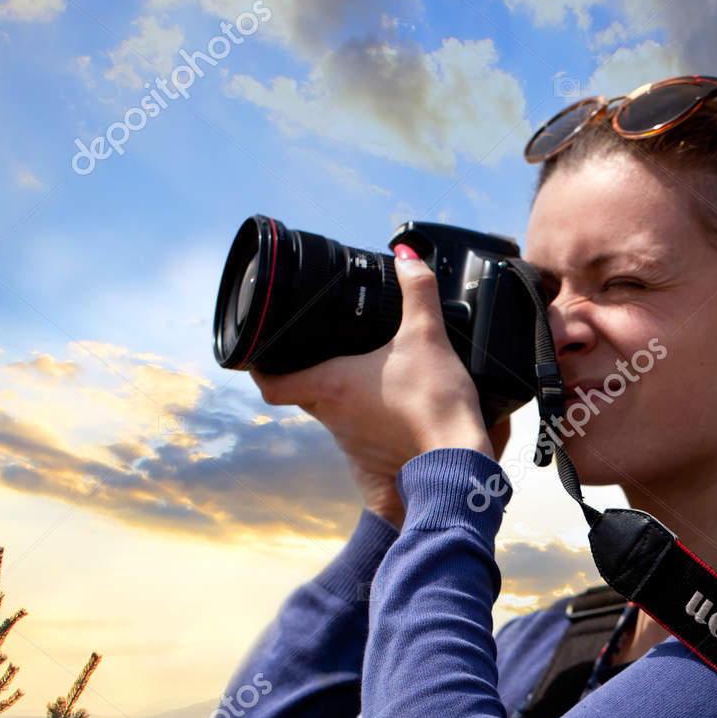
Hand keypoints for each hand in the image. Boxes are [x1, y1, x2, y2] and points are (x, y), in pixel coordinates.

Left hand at [250, 245, 494, 529]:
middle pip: (302, 393)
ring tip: (364, 371)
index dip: (258, 369)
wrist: (458, 462)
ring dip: (341, 396)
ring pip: (332, 414)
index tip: (258, 354)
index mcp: (332, 386)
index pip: (272, 385)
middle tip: (318, 349)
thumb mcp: (428, 336)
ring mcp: (352, 442)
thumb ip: (417, 290)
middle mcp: (334, 417)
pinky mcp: (375, 458)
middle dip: (306, 371)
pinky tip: (393, 402)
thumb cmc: (434, 403)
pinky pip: (360, 433)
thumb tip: (407, 255)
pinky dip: (368, 416)